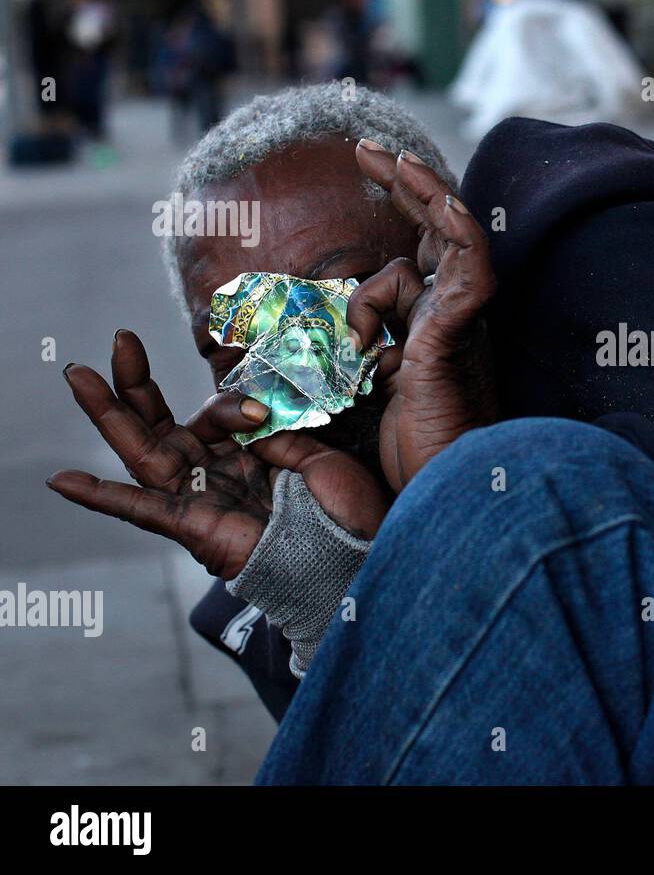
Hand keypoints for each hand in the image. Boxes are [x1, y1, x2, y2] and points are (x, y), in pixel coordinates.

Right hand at [47, 330, 388, 579]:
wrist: (351, 558)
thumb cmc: (344, 512)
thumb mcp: (317, 457)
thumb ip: (280, 433)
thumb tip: (254, 415)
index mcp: (247, 452)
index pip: (219, 412)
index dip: (233, 406)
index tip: (260, 413)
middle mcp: (215, 470)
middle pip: (162, 419)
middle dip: (137, 379)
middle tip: (120, 336)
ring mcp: (197, 496)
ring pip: (141, 449)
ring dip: (107, 412)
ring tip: (76, 374)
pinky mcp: (188, 526)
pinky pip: (138, 509)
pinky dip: (100, 495)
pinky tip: (61, 480)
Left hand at [347, 141, 497, 492]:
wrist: (440, 491)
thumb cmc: (409, 453)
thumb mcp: (358, 391)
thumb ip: (345, 357)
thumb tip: (314, 341)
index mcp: (430, 327)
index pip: (415, 254)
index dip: (399, 208)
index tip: (365, 165)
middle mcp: (451, 318)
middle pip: (437, 233)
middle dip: (407, 185)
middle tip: (368, 148)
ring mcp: (460, 324)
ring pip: (436, 244)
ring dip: (412, 200)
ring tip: (379, 158)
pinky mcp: (461, 334)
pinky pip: (470, 268)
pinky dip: (456, 231)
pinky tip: (440, 205)